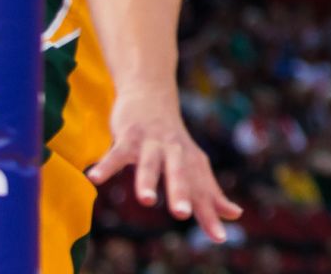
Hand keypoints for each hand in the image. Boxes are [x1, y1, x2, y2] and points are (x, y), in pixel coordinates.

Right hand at [88, 92, 242, 243]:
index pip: (202, 192)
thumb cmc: (172, 138)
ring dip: (146, 180)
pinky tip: (95, 179)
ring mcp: (151, 143)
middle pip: (180, 174)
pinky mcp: (128, 136)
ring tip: (146, 200)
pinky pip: (116, 153)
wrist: (151, 93)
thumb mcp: (193, 163)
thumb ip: (209, 191)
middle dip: (181, 194)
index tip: (220, 238)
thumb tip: (235, 214)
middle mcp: (174, 152)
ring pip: (149, 163)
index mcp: (191, 162)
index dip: (210, 215)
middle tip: (182, 214)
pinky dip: (106, 166)